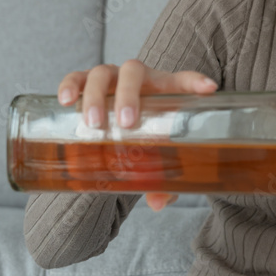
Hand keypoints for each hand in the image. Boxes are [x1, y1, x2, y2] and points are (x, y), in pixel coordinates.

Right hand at [57, 59, 218, 211]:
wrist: (118, 124)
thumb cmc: (145, 136)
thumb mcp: (156, 156)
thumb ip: (161, 180)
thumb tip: (158, 203)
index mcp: (163, 89)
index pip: (183, 80)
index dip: (196, 82)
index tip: (209, 89)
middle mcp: (137, 79)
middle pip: (134, 72)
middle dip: (129, 96)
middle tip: (127, 124)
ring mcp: (110, 78)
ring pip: (102, 73)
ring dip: (97, 95)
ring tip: (93, 123)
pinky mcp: (85, 84)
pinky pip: (75, 78)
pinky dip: (69, 86)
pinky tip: (66, 101)